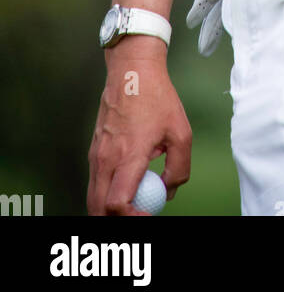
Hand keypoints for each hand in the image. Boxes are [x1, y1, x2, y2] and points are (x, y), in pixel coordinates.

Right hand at [87, 39, 191, 214]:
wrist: (131, 71)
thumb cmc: (156, 97)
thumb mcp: (181, 132)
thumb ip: (179, 168)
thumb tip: (169, 191)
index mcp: (128, 156)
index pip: (117, 204)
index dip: (131, 218)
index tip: (147, 215)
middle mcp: (106, 159)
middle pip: (98, 209)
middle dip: (116, 220)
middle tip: (138, 215)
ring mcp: (96, 156)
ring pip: (93, 198)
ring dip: (109, 209)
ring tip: (134, 203)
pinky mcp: (93, 151)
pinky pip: (95, 183)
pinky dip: (106, 194)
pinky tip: (126, 186)